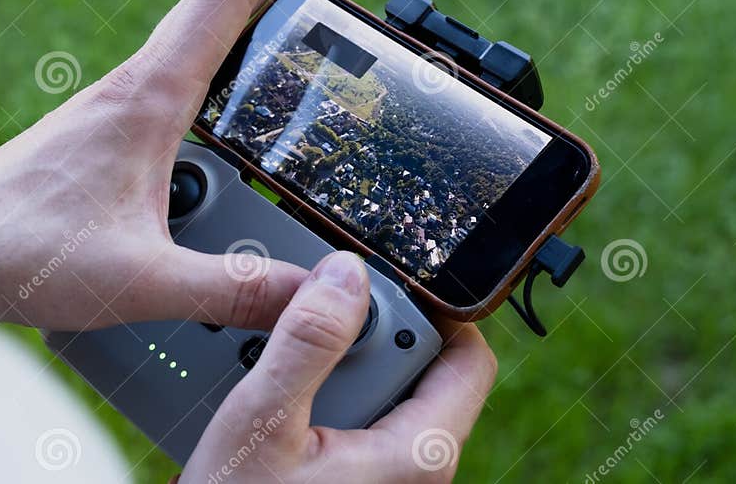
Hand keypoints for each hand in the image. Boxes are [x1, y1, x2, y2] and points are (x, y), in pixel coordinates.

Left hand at [0, 0, 322, 330]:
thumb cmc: (17, 253)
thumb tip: (306, 289)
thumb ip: (228, 287)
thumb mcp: (139, 279)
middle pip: (205, 9)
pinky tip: (209, 96)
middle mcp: (127, 93)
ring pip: (181, 45)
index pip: (219, 5)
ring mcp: (108, 113)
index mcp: (145, 102)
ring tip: (272, 1)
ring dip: (230, 13)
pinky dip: (201, 63)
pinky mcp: (97, 140)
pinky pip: (164, 82)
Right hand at [179, 252, 497, 483]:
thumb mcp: (263, 420)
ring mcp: (386, 480)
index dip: (435, 309)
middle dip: (368, 338)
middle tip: (309, 329)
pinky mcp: (356, 483)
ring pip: (384, 393)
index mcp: (419, 454)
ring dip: (336, 368)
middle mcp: (416, 472)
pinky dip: (322, 399)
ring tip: (279, 373)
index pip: (471, 358)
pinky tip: (274, 406)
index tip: (378, 286)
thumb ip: (309, 342)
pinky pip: (357, 422)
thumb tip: (349, 272)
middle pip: (423, 368)